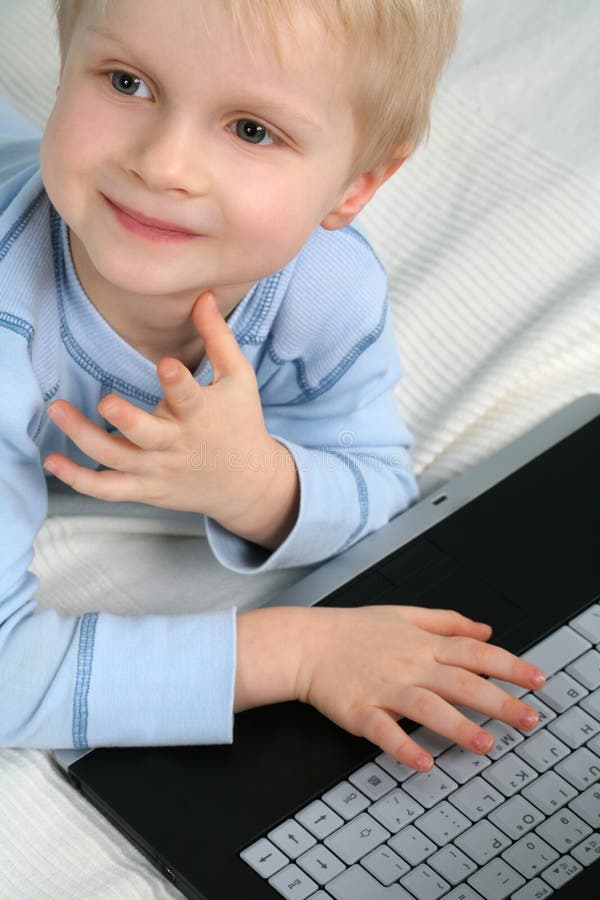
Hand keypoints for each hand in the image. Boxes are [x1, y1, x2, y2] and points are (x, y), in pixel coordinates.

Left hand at [43, 291, 275, 523]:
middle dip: (126, 420)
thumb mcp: (239, 378)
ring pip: (116, 459)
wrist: (248, 484)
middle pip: (147, 436)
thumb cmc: (241, 422)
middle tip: (106, 401)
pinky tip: (52, 460)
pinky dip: (79, 479)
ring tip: (57, 409)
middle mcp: (176, 444)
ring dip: (83, 437)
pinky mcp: (145, 489)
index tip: (167, 365)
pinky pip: (107, 490)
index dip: (178, 382)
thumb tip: (204, 295)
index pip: (189, 397)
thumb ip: (217, 337)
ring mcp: (157, 470)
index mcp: (201, 414)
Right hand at [294, 605, 545, 770]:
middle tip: (528, 718)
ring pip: (427, 707)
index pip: (473, 654)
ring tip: (485, 745)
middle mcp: (409, 665)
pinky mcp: (360, 711)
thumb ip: (446, 621)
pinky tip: (422, 762)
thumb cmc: (353, 631)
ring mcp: (385, 688)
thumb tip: (485, 630)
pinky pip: (384, 731)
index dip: (508, 665)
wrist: (306, 643)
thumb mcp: (403, 614)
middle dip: (497, 701)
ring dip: (458, 727)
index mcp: (422, 643)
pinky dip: (403, 747)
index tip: (536, 680)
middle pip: (460, 682)